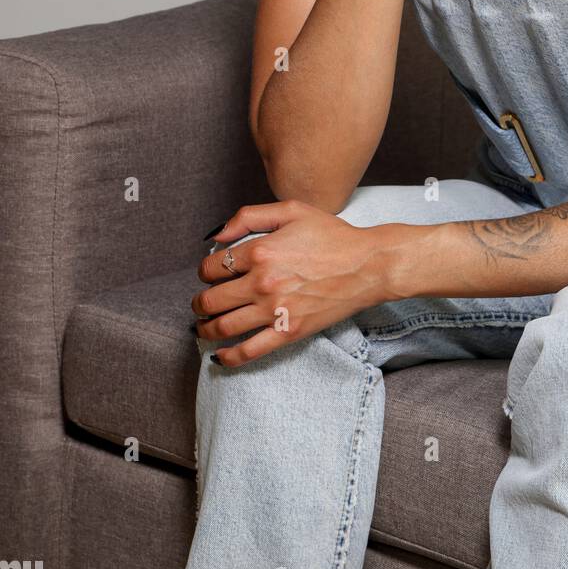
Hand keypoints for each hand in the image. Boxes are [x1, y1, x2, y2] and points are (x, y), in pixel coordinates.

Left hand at [190, 200, 389, 366]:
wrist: (367, 266)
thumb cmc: (333, 236)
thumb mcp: (291, 211)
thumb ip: (249, 216)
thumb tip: (217, 235)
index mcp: (260, 250)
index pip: (212, 266)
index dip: (205, 270)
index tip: (210, 274)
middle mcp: (262, 282)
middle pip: (211, 300)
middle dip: (199, 303)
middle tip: (200, 303)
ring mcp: (274, 310)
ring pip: (223, 327)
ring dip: (205, 329)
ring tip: (203, 327)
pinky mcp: (288, 332)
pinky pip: (248, 351)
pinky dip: (227, 357)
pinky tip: (219, 356)